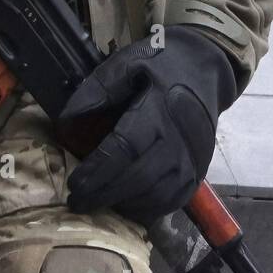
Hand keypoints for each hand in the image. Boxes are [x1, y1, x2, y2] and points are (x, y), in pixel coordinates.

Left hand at [62, 26, 237, 225]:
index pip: (124, 149)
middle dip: (103, 194)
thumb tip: (66, 121)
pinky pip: (172, 202)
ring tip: (95, 203)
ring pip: (155, 196)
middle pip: (138, 179)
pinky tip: (124, 205)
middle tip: (76, 202)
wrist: (206, 69)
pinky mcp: (198, 173)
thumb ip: (97, 90)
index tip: (73, 184)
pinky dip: (146, 209)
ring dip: (122, 204)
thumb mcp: (127, 63)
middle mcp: (179, 142)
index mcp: (159, 112)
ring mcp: (192, 161)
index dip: (97, 171)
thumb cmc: (161, 65)